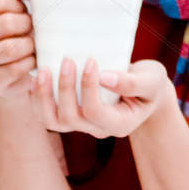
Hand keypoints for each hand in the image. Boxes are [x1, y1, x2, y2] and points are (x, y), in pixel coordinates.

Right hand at [0, 0, 35, 98]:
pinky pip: (14, 69)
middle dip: (29, 26)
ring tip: (33, 46)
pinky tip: (31, 62)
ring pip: (11, 48)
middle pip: (6, 23)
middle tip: (33, 32)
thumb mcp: (17, 4)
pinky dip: (29, 64)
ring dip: (30, 46)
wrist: (16, 72)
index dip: (20, 5)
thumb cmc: (18, 32)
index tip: (25, 13)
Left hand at [31, 58, 174, 138]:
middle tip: (66, 60)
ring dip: (44, 97)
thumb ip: (131, 82)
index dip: (88, 87)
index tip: (91, 61)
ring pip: (53, 121)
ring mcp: (82, 125)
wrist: (143, 90)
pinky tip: (37, 78)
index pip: (95, 111)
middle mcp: (98, 129)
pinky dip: (37, 98)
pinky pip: (46, 115)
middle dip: (64, 88)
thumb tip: (104, 77)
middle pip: (71, 117)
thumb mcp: (151, 80)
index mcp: (120, 124)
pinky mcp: (70, 116)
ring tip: (43, 71)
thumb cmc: (150, 83)